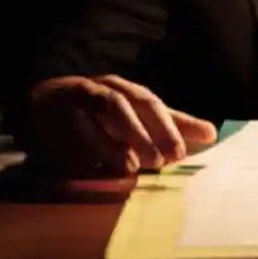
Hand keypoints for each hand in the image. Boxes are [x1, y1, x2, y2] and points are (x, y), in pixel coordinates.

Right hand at [28, 74, 216, 175]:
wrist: (46, 102)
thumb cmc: (105, 111)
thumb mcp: (140, 114)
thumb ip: (173, 123)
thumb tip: (211, 133)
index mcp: (123, 89)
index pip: (147, 102)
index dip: (165, 126)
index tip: (179, 151)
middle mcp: (98, 92)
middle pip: (119, 106)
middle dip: (140, 132)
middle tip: (159, 159)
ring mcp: (73, 106)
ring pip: (92, 119)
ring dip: (113, 143)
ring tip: (130, 167)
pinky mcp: (51, 126)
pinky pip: (68, 137)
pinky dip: (83, 153)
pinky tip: (96, 169)